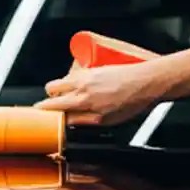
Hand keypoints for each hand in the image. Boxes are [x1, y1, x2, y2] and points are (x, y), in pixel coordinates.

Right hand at [34, 60, 169, 125]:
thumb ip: (82, 120)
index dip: (43, 110)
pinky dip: (76, 81)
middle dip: (51, 96)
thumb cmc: (132, 101)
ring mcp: (88, 73)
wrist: (149, 81)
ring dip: (63, 88)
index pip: (51, 104)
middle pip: (52, 87)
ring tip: (75, 98)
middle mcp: (81, 84)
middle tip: (59, 106)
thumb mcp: (106, 120)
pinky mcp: (95, 67)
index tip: (41, 114)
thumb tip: (65, 122)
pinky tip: (89, 89)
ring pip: (64, 79)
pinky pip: (77, 74)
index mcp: (82, 100)